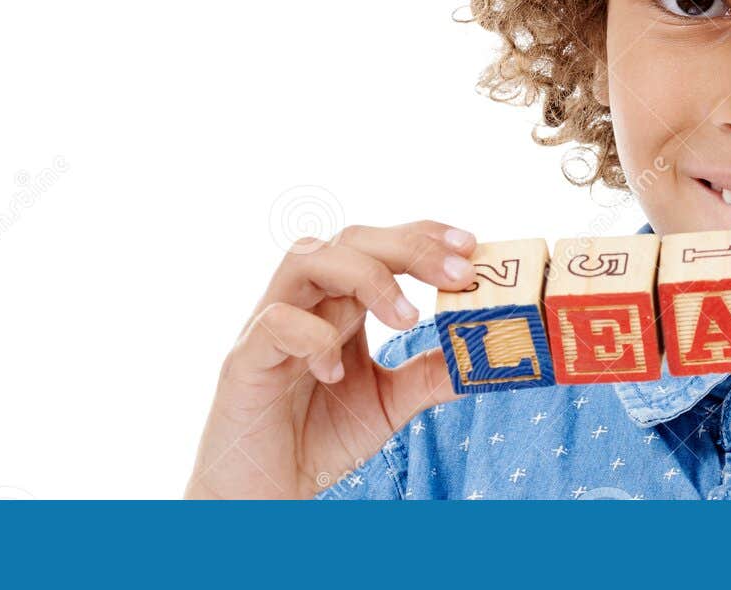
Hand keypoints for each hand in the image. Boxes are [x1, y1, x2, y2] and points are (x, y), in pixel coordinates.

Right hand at [185, 220, 478, 498]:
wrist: (262, 493)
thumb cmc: (317, 437)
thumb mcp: (389, 403)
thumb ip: (430, 375)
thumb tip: (485, 355)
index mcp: (339, 304)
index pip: (379, 245)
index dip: (423, 236)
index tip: (470, 245)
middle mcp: (306, 302)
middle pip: (349, 240)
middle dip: (408, 247)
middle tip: (458, 274)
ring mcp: (272, 325)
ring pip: (306, 259)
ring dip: (365, 277)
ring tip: (406, 318)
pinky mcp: (245, 359)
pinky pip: (274, 322)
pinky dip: (312, 336)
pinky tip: (335, 371)